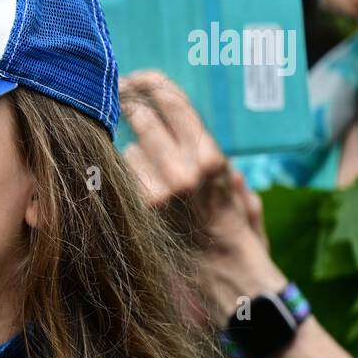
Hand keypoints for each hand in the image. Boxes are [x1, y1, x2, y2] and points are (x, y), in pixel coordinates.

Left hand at [119, 71, 283, 317]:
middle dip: (128, 108)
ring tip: (145, 174)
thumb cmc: (236, 233)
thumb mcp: (238, 187)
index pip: (173, 101)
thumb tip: (192, 133)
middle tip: (120, 100)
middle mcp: (183, 169)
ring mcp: (157, 192)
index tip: (135, 77)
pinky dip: (123, 181)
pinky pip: (120, 181)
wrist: (227, 280)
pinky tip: (131, 188)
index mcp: (211, 156)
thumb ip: (216, 160)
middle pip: (140, 118)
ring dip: (129, 156)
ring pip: (125, 151)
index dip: (150, 83)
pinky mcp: (138, 213)